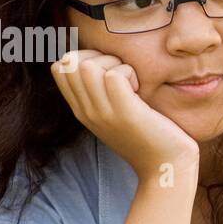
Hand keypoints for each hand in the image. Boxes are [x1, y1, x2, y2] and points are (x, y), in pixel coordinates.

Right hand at [50, 49, 199, 180]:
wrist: (164, 167)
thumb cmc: (147, 135)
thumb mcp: (115, 113)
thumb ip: (101, 92)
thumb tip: (97, 60)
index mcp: (82, 110)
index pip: (58, 68)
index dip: (84, 57)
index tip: (109, 71)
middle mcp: (86, 111)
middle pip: (69, 62)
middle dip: (97, 56)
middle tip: (122, 76)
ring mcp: (103, 113)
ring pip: (87, 66)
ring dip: (114, 64)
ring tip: (131, 84)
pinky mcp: (125, 113)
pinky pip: (114, 75)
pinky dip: (129, 73)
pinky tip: (140, 91)